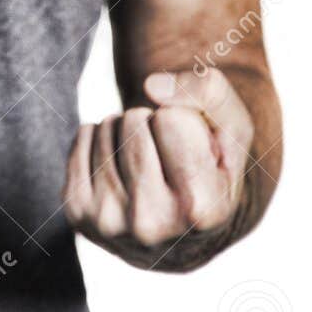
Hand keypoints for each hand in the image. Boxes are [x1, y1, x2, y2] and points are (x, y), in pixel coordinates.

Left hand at [62, 68, 254, 268]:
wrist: (185, 225)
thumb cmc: (213, 164)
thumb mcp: (233, 124)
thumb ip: (208, 90)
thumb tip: (149, 85)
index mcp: (200, 210)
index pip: (172, 119)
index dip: (186, 122)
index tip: (197, 151)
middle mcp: (152, 225)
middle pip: (134, 120)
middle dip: (152, 123)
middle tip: (169, 156)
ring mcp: (109, 222)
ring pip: (106, 127)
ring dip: (125, 132)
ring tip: (148, 164)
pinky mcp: (79, 212)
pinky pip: (82, 135)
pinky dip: (100, 139)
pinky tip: (123, 169)